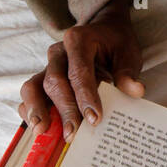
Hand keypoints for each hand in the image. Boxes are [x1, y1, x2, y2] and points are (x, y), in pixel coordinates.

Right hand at [18, 0, 143, 140]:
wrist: (103, 33)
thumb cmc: (115, 45)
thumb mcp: (128, 54)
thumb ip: (128, 73)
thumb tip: (136, 90)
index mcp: (78, 40)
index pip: (79, 71)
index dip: (85, 96)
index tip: (94, 118)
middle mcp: (58, 52)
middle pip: (55, 81)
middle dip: (64, 109)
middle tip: (73, 133)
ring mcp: (47, 66)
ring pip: (33, 86)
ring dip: (37, 110)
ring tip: (42, 131)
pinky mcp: (41, 79)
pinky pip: (30, 94)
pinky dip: (30, 110)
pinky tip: (38, 129)